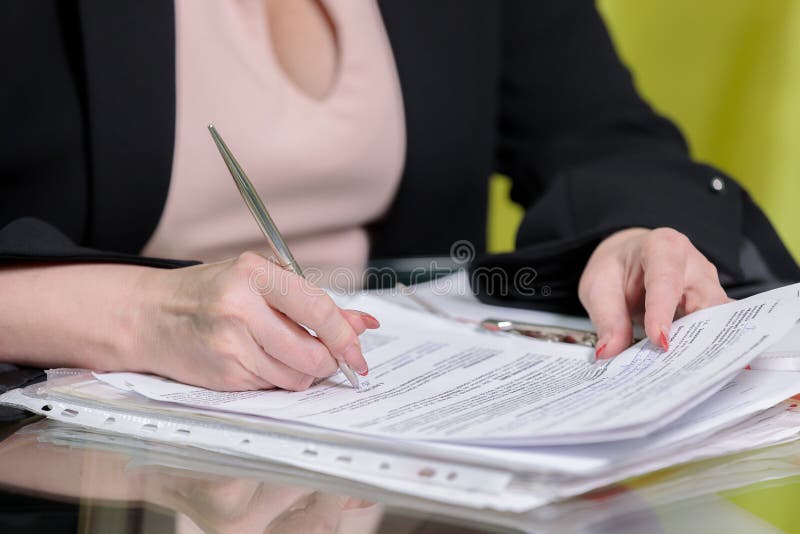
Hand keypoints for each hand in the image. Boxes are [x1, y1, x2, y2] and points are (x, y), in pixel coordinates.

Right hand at [129, 252, 378, 390]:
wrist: (150, 315)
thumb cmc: (211, 292)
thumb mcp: (262, 281)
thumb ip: (314, 303)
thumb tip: (363, 323)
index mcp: (255, 275)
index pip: (318, 310)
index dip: (345, 337)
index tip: (358, 352)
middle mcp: (241, 309)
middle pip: (312, 354)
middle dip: (329, 362)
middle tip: (328, 356)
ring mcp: (230, 345)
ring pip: (295, 377)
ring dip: (304, 373)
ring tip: (287, 353)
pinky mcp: (223, 375)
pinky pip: (271, 387)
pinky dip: (277, 378)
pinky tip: (260, 359)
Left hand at [578, 227, 728, 358]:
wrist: (627, 259)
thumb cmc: (616, 268)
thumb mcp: (598, 288)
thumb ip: (607, 319)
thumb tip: (610, 352)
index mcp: (663, 247)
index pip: (666, 280)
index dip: (663, 312)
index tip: (659, 341)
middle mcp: (694, 263)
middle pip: (705, 301)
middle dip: (694, 335)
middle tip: (676, 366)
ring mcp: (708, 284)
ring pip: (717, 318)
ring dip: (703, 346)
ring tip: (685, 372)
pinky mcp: (713, 304)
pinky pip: (716, 328)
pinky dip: (706, 348)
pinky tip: (696, 368)